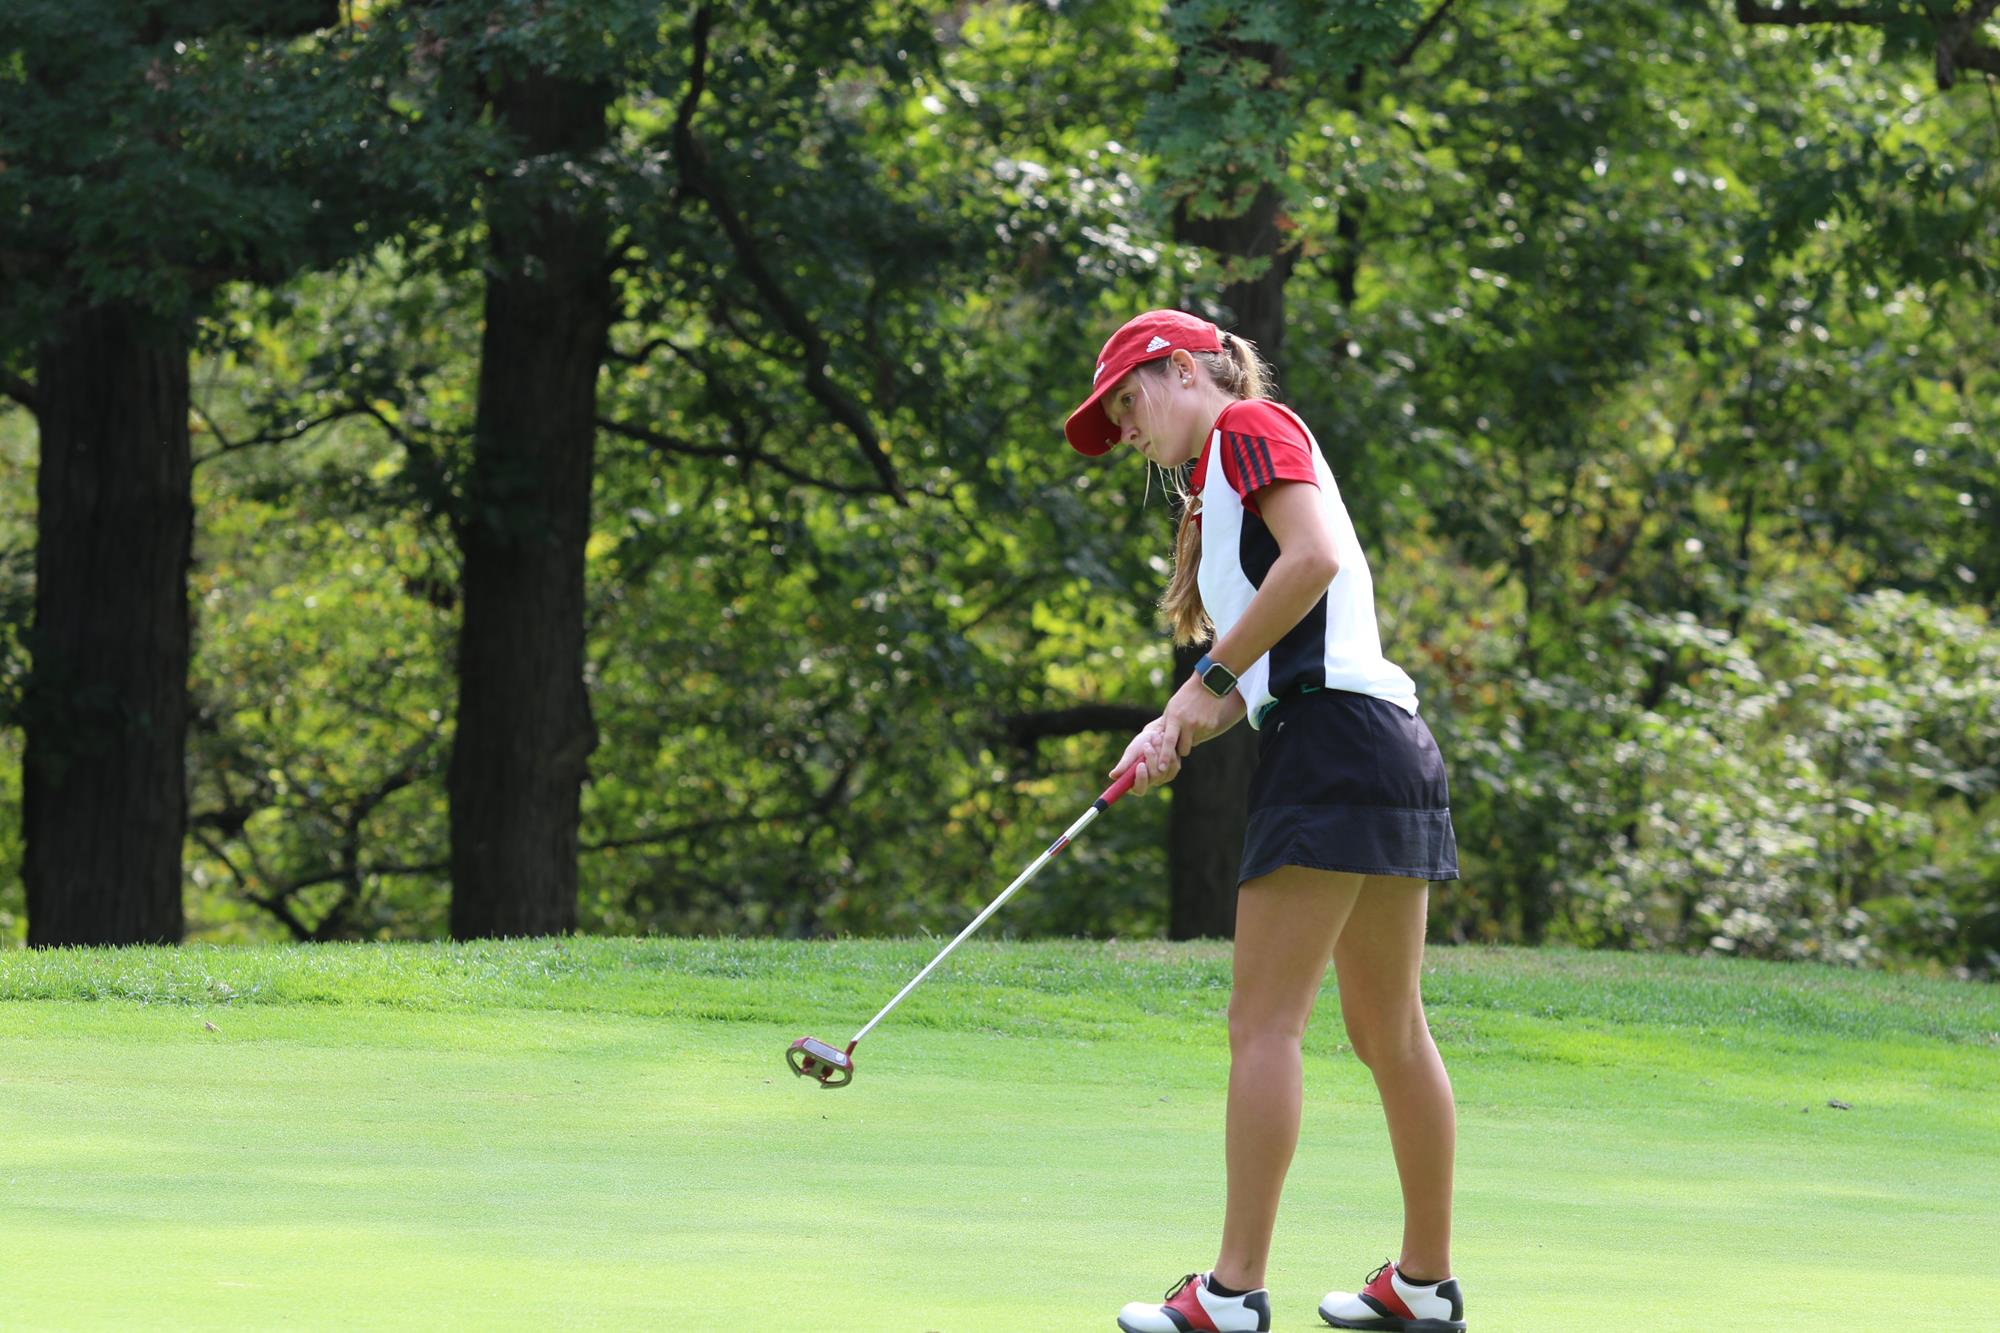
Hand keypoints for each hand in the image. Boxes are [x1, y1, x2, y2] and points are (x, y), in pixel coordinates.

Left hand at [1109, 671, 1246, 795]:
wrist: (1209, 684)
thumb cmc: (1185, 697)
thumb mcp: (1172, 708)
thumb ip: (1167, 725)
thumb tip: (1159, 743)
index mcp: (1175, 718)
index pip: (1169, 741)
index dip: (1165, 756)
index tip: (1161, 769)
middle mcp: (1188, 723)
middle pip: (1183, 749)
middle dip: (1179, 750)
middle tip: (1178, 741)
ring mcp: (1201, 725)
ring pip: (1193, 744)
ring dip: (1190, 741)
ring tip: (1190, 725)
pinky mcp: (1211, 726)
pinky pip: (1202, 737)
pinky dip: (1199, 733)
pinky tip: (1200, 720)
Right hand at [1109, 717, 1180, 796]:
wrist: (1156, 734)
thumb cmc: (1140, 743)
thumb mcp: (1131, 752)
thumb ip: (1124, 764)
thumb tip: (1112, 776)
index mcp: (1136, 780)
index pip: (1139, 789)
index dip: (1140, 779)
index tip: (1140, 765)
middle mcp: (1149, 782)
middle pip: (1154, 777)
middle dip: (1151, 759)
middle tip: (1147, 745)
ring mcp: (1162, 778)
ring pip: (1163, 770)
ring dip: (1158, 753)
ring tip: (1154, 740)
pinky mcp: (1172, 772)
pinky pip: (1173, 765)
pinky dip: (1168, 753)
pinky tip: (1164, 745)